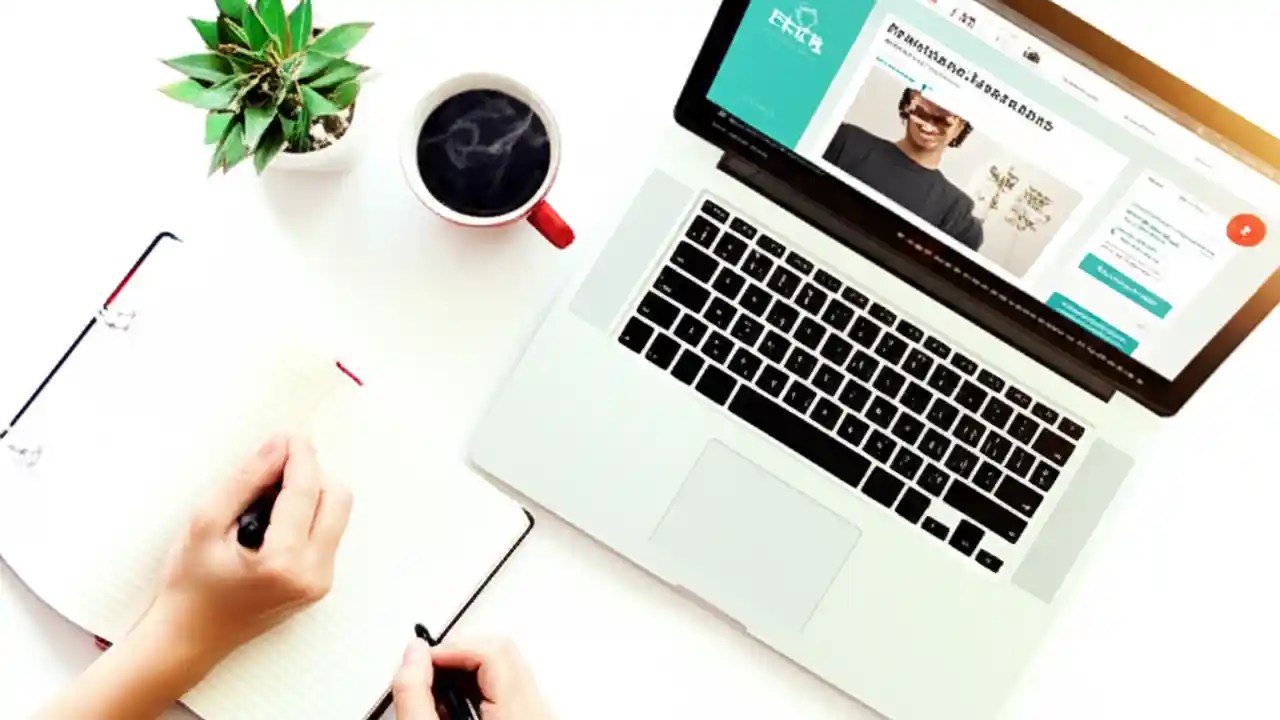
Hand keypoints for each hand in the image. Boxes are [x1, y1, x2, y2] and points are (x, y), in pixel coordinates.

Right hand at [143, 433, 352, 665]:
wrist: (190, 638)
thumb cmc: (189, 585)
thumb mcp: (204, 524)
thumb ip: (245, 481)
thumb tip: (279, 446)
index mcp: (282, 562)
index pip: (306, 491)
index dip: (300, 455)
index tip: (291, 434)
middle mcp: (312, 574)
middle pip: (337, 498)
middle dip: (313, 472)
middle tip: (278, 463)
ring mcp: (320, 582)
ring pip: (337, 514)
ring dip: (313, 492)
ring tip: (271, 492)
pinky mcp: (320, 584)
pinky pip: (328, 533)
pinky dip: (310, 514)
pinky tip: (276, 516)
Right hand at [393, 638, 554, 719]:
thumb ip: (416, 694)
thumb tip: (413, 655)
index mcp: (519, 711)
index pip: (493, 649)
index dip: (451, 647)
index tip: (421, 659)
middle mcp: (538, 710)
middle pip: (501, 653)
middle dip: (458, 658)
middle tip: (427, 676)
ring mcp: (540, 714)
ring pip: (506, 670)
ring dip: (468, 675)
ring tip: (440, 698)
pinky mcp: (533, 718)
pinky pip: (512, 689)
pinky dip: (481, 691)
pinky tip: (459, 710)